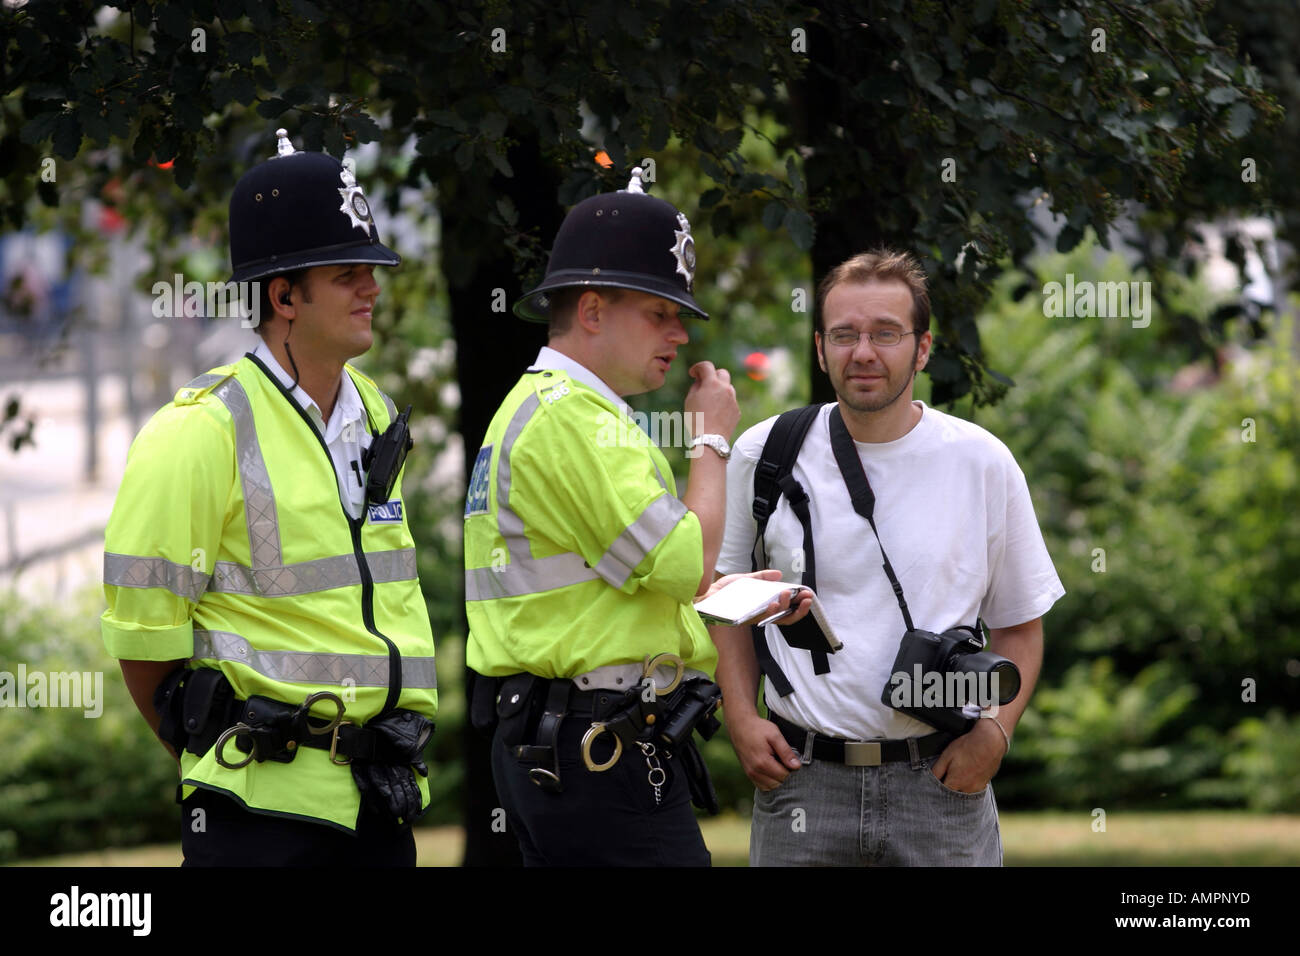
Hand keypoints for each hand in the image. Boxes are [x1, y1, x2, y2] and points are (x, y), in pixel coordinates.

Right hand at [684, 360, 739, 439]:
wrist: (709, 439)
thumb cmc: (696, 419)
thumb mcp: (690, 399)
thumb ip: (696, 386)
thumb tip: (700, 381)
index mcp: (712, 383)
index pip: (706, 366)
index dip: (698, 367)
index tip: (693, 374)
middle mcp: (726, 389)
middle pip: (722, 373)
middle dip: (712, 375)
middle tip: (704, 383)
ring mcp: (733, 400)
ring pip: (728, 387)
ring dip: (719, 389)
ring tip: (709, 401)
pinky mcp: (737, 410)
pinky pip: (730, 401)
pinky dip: (723, 402)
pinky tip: (715, 413)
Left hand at [698, 569, 813, 624]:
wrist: (703, 595)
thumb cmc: (722, 591)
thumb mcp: (745, 579)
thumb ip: (762, 577)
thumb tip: (778, 574)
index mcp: (764, 606)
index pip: (786, 609)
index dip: (799, 605)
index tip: (808, 595)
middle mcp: (760, 615)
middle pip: (785, 618)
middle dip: (799, 610)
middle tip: (807, 599)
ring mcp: (753, 618)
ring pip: (775, 619)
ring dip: (784, 607)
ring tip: (786, 595)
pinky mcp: (744, 619)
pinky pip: (760, 618)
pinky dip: (770, 611)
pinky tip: (774, 603)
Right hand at [726, 711, 801, 790]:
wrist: (740, 725)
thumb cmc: (757, 728)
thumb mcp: (775, 735)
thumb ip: (786, 752)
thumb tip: (796, 766)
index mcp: (763, 762)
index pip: (784, 776)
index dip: (790, 768)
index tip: (788, 758)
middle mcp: (755, 771)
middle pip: (778, 783)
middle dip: (783, 774)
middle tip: (782, 760)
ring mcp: (750, 774)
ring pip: (770, 787)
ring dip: (776, 779)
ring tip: (776, 764)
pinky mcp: (748, 774)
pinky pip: (762, 786)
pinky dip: (769, 781)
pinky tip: (770, 769)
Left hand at [929, 717, 1005, 792]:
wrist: (990, 742)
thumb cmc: (967, 747)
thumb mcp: (947, 755)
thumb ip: (937, 770)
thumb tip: (930, 779)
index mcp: (955, 782)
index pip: (942, 793)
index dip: (937, 789)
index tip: (935, 785)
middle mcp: (967, 789)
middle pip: (953, 796)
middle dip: (948, 791)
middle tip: (947, 779)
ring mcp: (978, 787)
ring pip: (964, 794)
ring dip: (959, 789)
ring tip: (958, 777)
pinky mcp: (985, 784)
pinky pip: (974, 790)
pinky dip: (969, 787)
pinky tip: (968, 777)